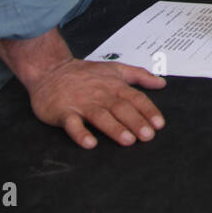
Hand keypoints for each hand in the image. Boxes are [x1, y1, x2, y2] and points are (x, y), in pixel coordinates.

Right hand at [24, 56, 166, 149]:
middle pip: (121, 108)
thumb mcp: (115, 69)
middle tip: (148, 136)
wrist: (50, 69)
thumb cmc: (84, 73)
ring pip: (100, 116)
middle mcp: (100, 94)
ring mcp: (81, 103)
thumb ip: (139, 75)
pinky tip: (90, 143)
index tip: (159, 124)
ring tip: (128, 140)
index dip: (148, 111)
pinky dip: (80, 134)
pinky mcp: (64, 112)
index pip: (135, 98)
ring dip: (114, 128)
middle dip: (135, 122)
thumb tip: (162, 83)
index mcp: (114, 85)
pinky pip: (72, 124)